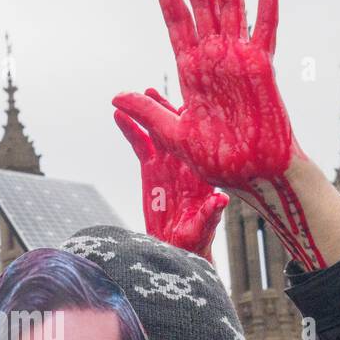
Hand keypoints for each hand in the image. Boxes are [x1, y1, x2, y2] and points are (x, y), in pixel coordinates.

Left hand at [113, 0, 326, 268]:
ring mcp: (239, 59)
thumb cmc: (218, 163)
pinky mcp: (262, 67)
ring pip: (229, 4)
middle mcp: (214, 58)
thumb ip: (149, 113)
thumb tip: (116, 97)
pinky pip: (266, 25)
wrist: (251, 178)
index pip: (175, 20)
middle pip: (200, 2)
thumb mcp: (174, 136)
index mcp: (191, 72)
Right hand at [115, 92, 227, 257]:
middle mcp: (186, 161)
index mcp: (202, 170)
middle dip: (165, 107)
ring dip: (147, 112)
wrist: (178, 248)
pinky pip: (140, 144)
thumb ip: (211, 214)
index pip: (198, 139)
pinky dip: (130, 129)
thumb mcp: (204, 228)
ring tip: (133, 95)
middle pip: (176, 127)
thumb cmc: (196, 241)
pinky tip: (118, 115)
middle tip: (151, 91)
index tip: (184, 104)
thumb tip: (221, 200)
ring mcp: (168, 163)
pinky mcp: (152, 169)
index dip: (192, 120)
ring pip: (157, 130)